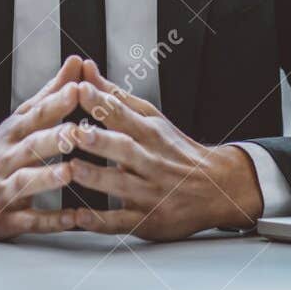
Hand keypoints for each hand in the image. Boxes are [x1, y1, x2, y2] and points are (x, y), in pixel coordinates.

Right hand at [0, 57, 84, 238]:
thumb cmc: (0, 150)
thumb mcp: (21, 120)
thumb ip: (51, 93)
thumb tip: (77, 62)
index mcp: (13, 133)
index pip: (34, 115)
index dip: (55, 103)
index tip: (76, 89)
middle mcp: (6, 159)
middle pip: (29, 147)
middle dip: (53, 140)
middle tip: (76, 132)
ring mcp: (4, 189)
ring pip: (24, 183)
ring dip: (46, 179)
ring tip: (69, 173)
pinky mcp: (5, 218)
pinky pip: (28, 220)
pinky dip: (50, 221)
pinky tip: (72, 219)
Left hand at [66, 60, 263, 239]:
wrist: (217, 188)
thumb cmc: (175, 150)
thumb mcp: (150, 118)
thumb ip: (113, 96)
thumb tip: (84, 68)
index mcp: (150, 134)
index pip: (124, 115)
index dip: (101, 102)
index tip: (80, 89)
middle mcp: (151, 162)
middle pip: (125, 149)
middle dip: (99, 140)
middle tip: (74, 132)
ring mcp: (150, 193)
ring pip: (121, 185)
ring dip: (96, 177)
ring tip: (72, 169)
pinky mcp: (147, 221)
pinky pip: (121, 222)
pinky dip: (100, 222)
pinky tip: (79, 217)